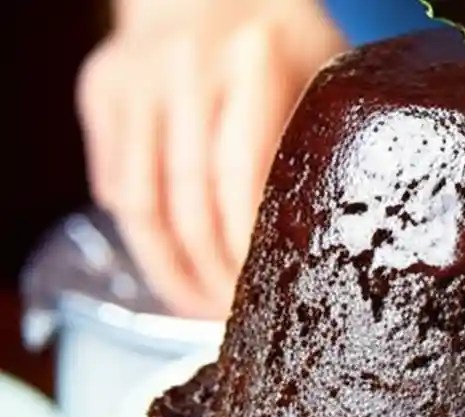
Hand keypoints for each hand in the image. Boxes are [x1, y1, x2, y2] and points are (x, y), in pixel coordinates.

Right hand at [76, 0, 346, 317]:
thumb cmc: (287, 44)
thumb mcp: (328, 76)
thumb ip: (331, 142)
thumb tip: (351, 240)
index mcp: (256, 60)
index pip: (245, 177)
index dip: (250, 247)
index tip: (268, 292)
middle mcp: (189, 66)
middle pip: (191, 201)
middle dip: (213, 273)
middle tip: (234, 313)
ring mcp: (138, 78)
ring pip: (143, 202)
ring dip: (170, 270)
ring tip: (200, 307)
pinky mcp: (102, 91)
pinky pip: (115, 185)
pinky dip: (142, 236)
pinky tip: (173, 270)